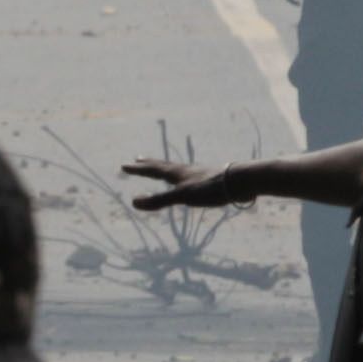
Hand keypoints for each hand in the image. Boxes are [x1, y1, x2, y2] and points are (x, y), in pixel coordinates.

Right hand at [124, 155, 242, 211]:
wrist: (238, 182)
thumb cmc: (209, 189)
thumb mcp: (181, 196)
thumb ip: (158, 200)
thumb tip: (134, 202)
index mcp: (176, 173)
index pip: (152, 170)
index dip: (137, 170)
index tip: (124, 165)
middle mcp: (185, 171)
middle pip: (163, 165)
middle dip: (149, 164)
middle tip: (138, 158)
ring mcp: (197, 174)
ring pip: (176, 169)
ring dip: (164, 168)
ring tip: (161, 168)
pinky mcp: (208, 180)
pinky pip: (188, 177)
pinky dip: (181, 177)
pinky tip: (188, 181)